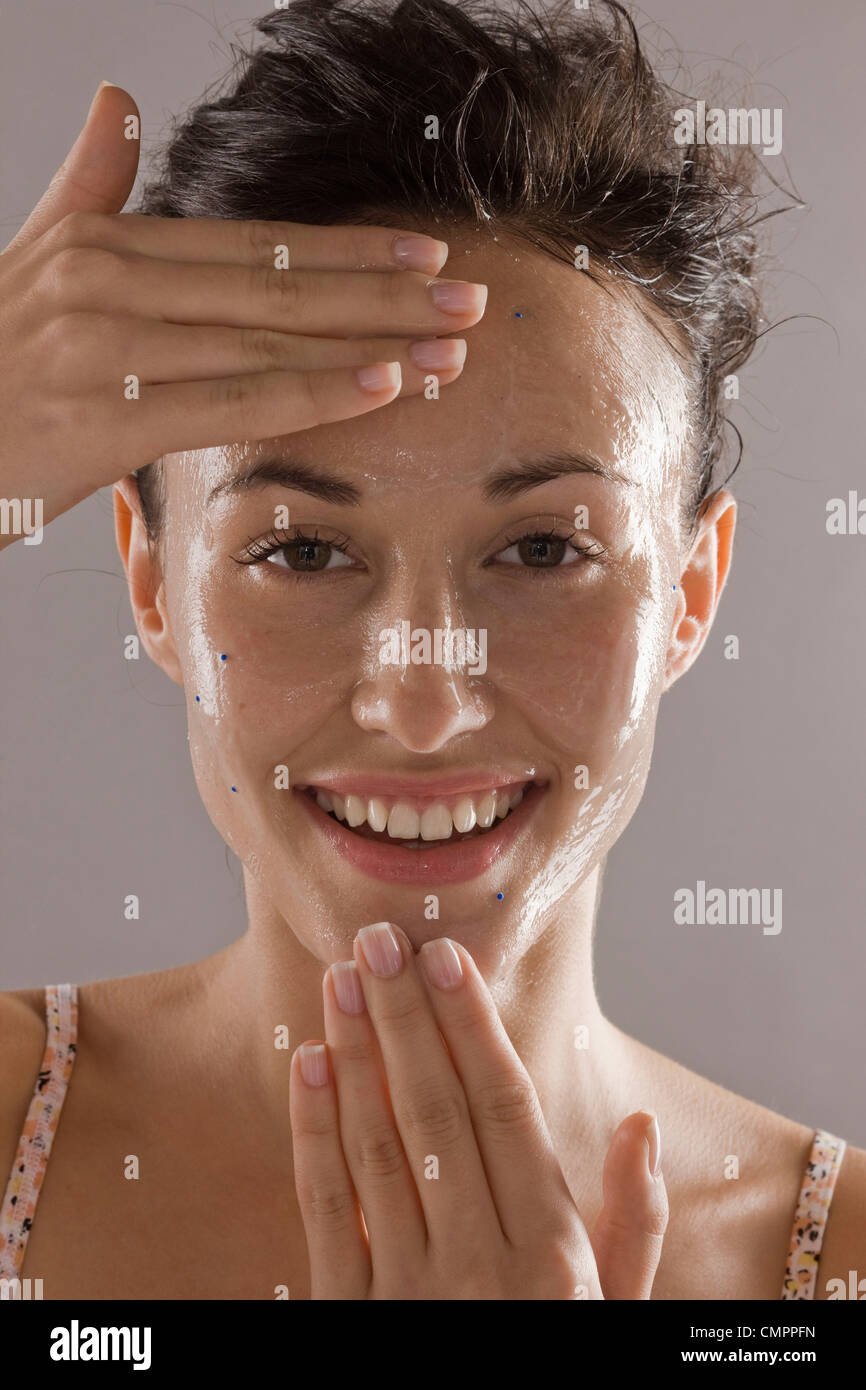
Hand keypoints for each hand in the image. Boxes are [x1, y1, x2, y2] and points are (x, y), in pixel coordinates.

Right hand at [0, 84, 484, 547]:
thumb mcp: (34, 257)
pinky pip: (230, 405)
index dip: (344, 251)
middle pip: (276, 288)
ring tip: (450, 351)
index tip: (423, 255)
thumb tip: (117, 101)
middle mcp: (109, 285)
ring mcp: (104, 349)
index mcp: (106, 246)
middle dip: (383, 296)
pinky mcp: (100, 420)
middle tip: (470, 298)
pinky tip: (380, 387)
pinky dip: (312, 396)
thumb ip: (85, 186)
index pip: (252, 244)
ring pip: (266, 345)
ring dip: (369, 348)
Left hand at [290, 923, 668, 1299]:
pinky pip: (325, 1208)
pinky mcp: (350, 1317)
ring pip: (378, 1146)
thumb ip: (632, 1226)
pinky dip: (313, 1131)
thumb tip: (642, 1129)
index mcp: (551, 1253)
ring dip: (355, 1055)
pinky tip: (308, 1065)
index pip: (504, 1111)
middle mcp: (478, 1263)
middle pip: (435, 1112)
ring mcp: (407, 1290)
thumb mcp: (619, 1314)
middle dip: (405, 1020)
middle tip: (379, 941)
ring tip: (340, 980)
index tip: (446, 960)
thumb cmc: (560, 1366)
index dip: (472, 1028)